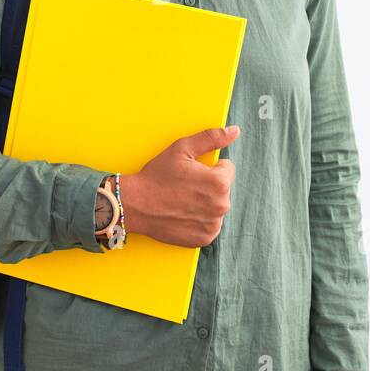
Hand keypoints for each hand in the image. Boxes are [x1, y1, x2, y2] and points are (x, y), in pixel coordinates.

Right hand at [119, 125, 238, 247]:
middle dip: (208, 186)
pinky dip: (199, 220)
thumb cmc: (157, 176)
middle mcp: (221, 206)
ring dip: (205, 203)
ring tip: (182, 200)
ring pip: (216, 207)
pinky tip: (183, 214)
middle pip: (223, 189)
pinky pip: (209, 225)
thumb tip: (234, 131)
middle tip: (184, 186)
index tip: (191, 172)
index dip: (208, 167)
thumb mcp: (182, 148)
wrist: (136, 204)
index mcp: (219, 182)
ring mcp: (213, 225)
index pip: (227, 169)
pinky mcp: (205, 239)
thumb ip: (211, 138)